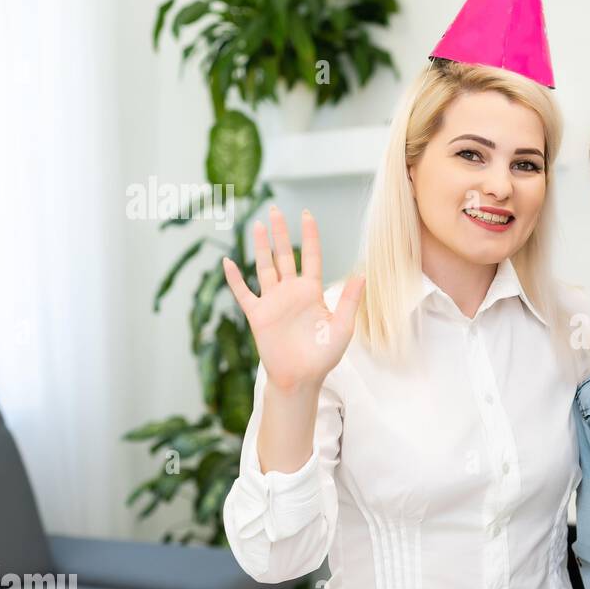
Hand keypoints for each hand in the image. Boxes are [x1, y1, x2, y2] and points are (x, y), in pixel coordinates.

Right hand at [222, 205, 365, 394]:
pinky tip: (227, 261)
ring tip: (256, 225)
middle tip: (275, 210)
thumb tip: (362, 275)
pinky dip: (234, 278)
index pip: (311, 257)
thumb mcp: (342, 327)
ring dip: (259, 247)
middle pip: (285, 255)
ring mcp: (273, 301)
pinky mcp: (257, 314)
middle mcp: (291, 292)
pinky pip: (243, 292)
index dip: (309, 235)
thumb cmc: (324, 356)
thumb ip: (350, 300)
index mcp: (312, 292)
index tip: (306, 215)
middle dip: (280, 233)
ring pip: (264, 267)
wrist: (301, 378)